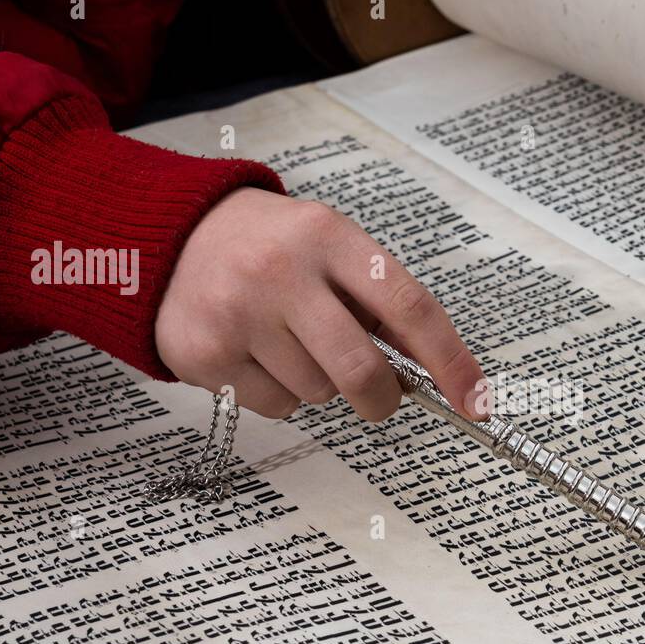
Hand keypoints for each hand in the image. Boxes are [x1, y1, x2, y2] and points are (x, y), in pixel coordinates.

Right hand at [156, 187, 487, 420]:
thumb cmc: (271, 249)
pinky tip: (256, 355)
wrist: (170, 238)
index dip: (450, 360)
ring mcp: (238, 314)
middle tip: (379, 398)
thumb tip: (438, 371)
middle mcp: (281, 272)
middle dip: (381, 398)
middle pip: (361, 370)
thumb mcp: (330, 249)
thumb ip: (380, 302)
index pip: (409, 306)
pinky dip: (280, 394)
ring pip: (317, 393)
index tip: (475, 400)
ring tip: (289, 342)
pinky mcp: (205, 354)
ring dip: (319, 384)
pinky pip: (275, 406)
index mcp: (328, 237)